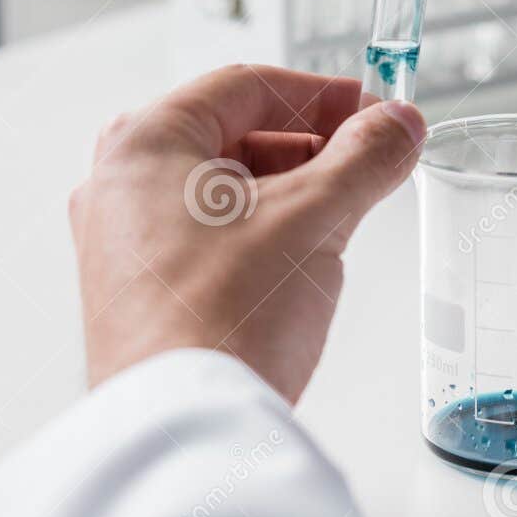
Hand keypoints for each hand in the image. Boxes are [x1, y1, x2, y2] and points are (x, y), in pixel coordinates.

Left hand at [69, 65, 426, 403]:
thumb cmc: (221, 317)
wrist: (184, 430)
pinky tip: (300, 266)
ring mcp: (121, 242)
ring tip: (342, 223)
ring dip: (290, 196)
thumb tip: (398, 125)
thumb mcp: (315, 218)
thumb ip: (366, 158)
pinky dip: (259, 237)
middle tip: (370, 168)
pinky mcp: (137, 292)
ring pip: (222, 192)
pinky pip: (206, 239)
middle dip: (312, 150)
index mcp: (143, 142)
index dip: (324, 96)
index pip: (248, 86)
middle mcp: (118, 185)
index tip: (377, 114)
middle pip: (233, 136)